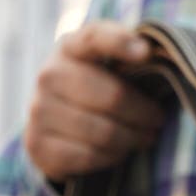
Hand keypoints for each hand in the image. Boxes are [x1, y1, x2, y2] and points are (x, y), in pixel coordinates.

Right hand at [25, 21, 164, 181]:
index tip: (145, 52)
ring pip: (104, 133)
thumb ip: (132, 56)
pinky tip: (120, 151)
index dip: (120, 42)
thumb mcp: (109, 64)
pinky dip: (112, 157)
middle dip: (144, 113)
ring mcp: (39, 110)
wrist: (54, 121)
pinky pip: (89, 156)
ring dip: (133, 139)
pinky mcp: (37, 144)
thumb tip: (157, 57)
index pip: (95, 38)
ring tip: (145, 137)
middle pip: (113, 97)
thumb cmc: (97, 86)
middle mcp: (50, 74)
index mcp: (71, 47)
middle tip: (158, 120)